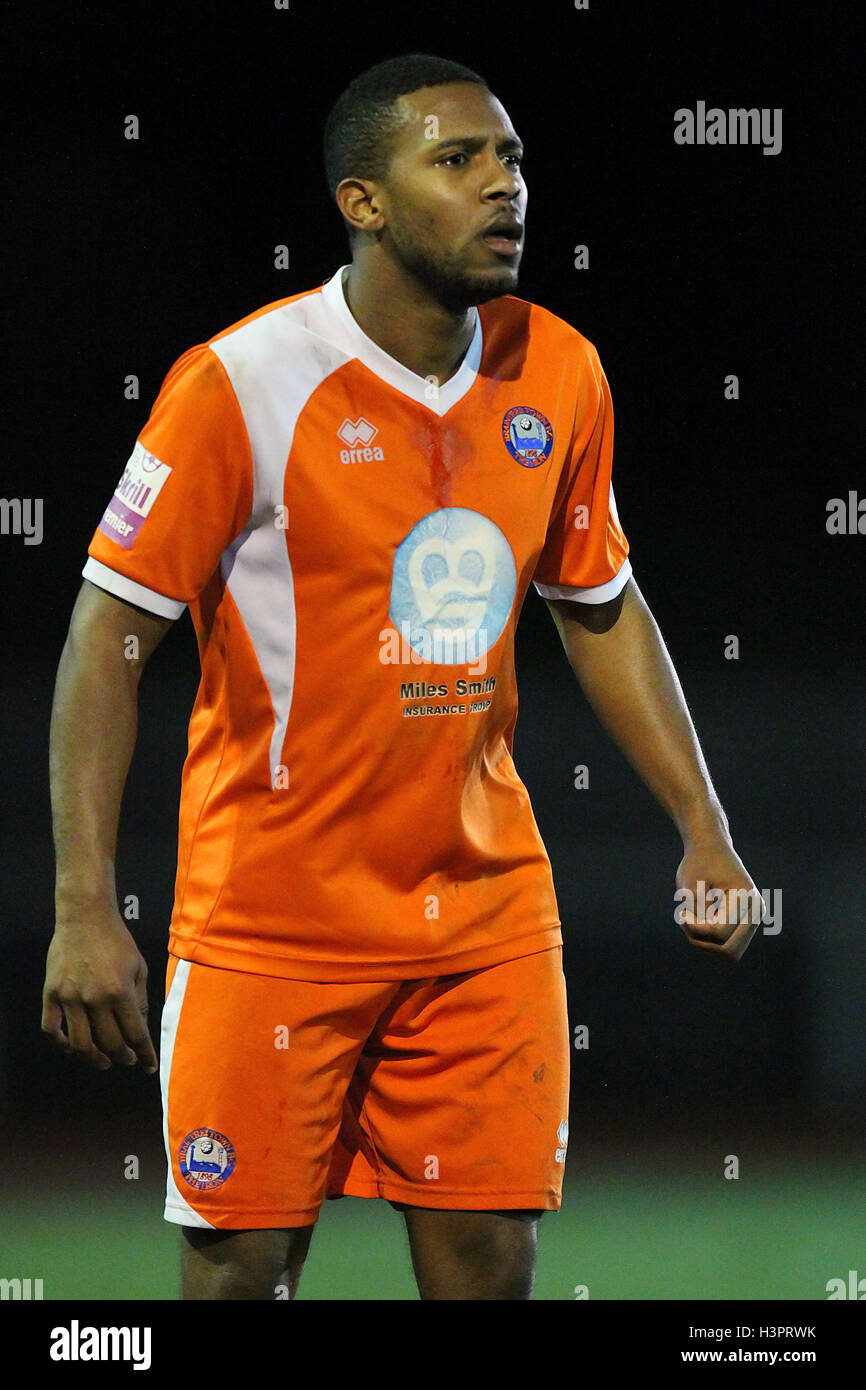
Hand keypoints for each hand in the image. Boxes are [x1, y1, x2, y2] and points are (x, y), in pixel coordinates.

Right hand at [42, 908, 158, 1071]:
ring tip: (103, 1061)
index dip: (144, 1054)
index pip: (135, 1034)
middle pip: (109, 1043)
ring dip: (93, 1058)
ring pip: (79, 1044)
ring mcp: (69, 997)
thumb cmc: (117, 941)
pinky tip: (71, 1047)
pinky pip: (51, 1029)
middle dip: (122, 1057)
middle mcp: (94, 998)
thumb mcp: (139, 967)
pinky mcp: (51, 993)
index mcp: (120, 991)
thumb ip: (141, 1000)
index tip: (149, 1066)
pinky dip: (60, 1044)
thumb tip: (140, 1030)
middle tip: (127, 1060)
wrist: (85, 916)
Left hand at [674, 835, 763, 961]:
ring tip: (691, 916)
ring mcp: (754, 921)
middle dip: (701, 940)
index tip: (682, 913)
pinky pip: (725, 947)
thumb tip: (711, 944)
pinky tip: (698, 918)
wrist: (711, 848)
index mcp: (747, 898)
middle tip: (686, 918)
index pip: (719, 933)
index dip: (695, 929)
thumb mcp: (690, 887)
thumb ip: (698, 917)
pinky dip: (707, 939)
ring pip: (726, 953)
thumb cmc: (699, 863)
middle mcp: (756, 912)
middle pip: (728, 951)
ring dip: (703, 941)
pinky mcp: (746, 926)